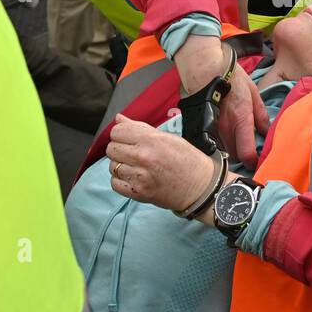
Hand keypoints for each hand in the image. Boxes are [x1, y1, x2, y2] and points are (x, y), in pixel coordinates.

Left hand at [106, 115, 224, 213]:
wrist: (200, 186)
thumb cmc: (187, 160)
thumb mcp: (167, 137)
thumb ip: (140, 128)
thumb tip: (119, 119)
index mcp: (151, 139)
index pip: (117, 131)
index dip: (121, 133)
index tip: (128, 137)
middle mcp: (142, 157)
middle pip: (111, 148)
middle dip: (120, 149)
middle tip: (133, 152)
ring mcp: (139, 176)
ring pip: (112, 166)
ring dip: (121, 165)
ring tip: (136, 166)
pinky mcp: (138, 192)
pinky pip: (115, 184)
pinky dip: (121, 180)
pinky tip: (134, 177)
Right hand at [174, 35, 268, 167]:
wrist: (206, 69)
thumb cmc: (232, 78)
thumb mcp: (253, 93)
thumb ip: (260, 116)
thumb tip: (267, 132)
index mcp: (241, 120)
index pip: (247, 153)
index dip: (254, 162)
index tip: (258, 160)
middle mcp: (225, 128)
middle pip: (235, 156)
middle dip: (243, 157)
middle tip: (251, 151)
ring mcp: (212, 128)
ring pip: (223, 150)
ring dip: (232, 151)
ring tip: (238, 143)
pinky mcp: (203, 126)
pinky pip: (213, 142)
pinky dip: (221, 143)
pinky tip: (226, 136)